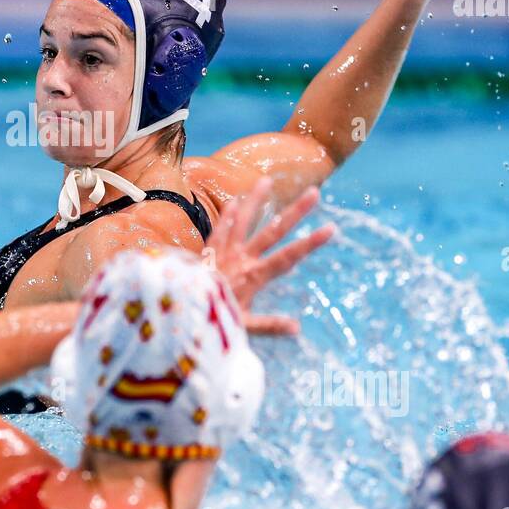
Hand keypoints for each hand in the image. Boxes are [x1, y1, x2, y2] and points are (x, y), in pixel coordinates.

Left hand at [206, 177, 334, 335]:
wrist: (178, 307)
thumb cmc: (211, 319)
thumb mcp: (243, 327)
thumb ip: (269, 325)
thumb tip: (296, 328)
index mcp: (254, 276)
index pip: (288, 257)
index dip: (310, 243)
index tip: (331, 228)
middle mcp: (241, 258)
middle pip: (273, 231)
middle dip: (295, 212)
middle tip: (314, 192)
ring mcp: (224, 251)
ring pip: (243, 220)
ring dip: (256, 200)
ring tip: (267, 180)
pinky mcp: (208, 250)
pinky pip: (218, 229)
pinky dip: (226, 216)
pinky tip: (233, 201)